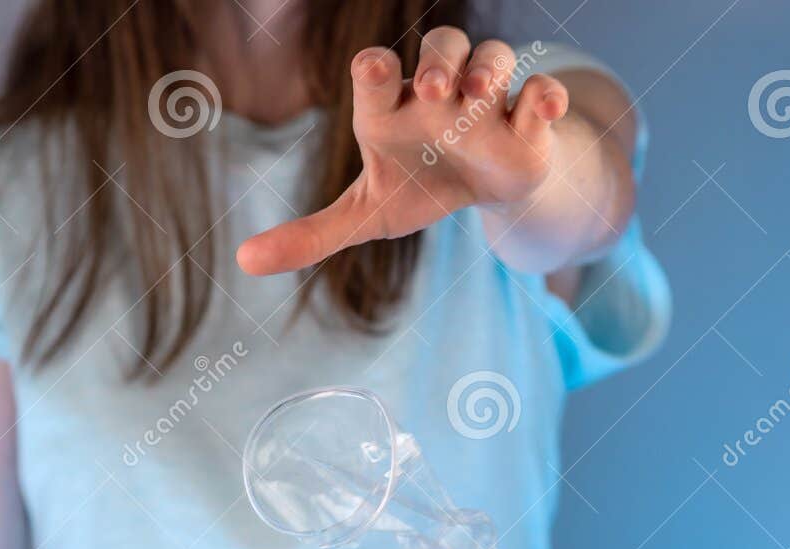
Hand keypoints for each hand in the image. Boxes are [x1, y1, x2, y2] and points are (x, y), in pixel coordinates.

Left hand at [235, 27, 569, 276]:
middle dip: (439, 62)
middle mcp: (439, 93)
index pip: (378, 71)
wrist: (479, 194)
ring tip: (480, 95)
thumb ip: (310, 235)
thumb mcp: (365, 215)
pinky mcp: (527, 120)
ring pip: (492, 57)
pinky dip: (544, 95)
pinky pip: (542, 90)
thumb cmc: (416, 188)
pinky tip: (542, 108)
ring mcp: (486, 102)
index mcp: (393, 107)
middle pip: (442, 46)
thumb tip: (245, 260)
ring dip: (487, 70)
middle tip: (435, 91)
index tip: (377, 70)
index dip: (376, 68)